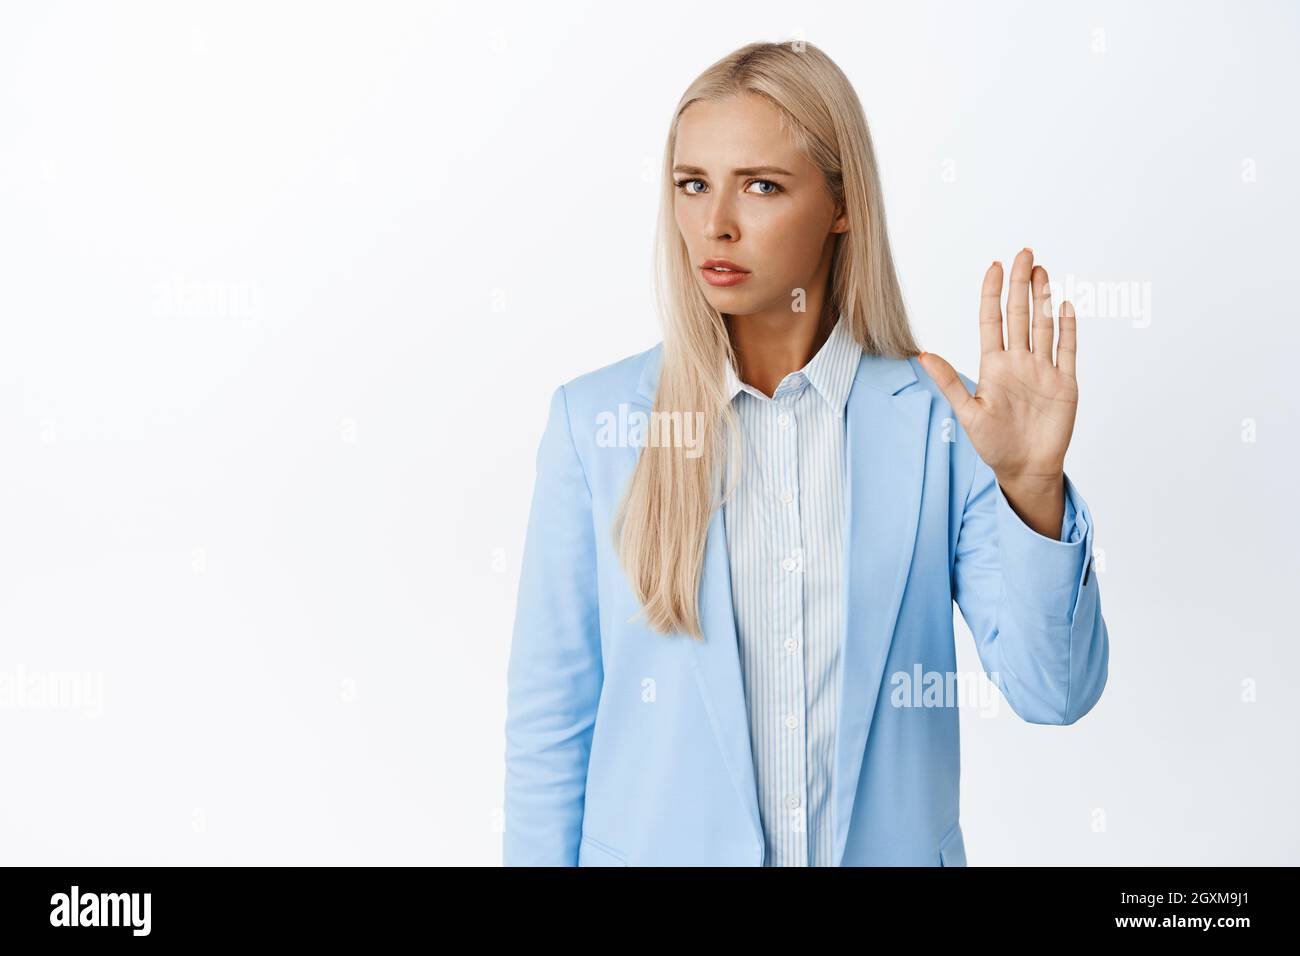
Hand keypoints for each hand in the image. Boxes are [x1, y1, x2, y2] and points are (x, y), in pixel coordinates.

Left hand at [917, 249, 1078, 536]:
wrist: (1024, 469)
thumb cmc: (992, 445)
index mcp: (994, 366)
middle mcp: (1019, 362)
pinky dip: (1067, 328)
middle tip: (1024, 253)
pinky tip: (1064, 305)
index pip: (993, 320)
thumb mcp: (966, 413)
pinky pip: (1066, 350)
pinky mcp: (1064, 383)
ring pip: (1043, 325)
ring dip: (1042, 298)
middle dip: (1020, 283)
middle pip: (1020, 314)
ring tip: (1041, 270)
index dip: (993, 293)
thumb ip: (948, 381)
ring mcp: (1042, 370)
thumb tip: (922, 354)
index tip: (994, 265)